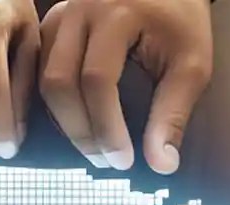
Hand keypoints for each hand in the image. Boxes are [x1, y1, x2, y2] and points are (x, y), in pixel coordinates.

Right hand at [39, 0, 212, 173]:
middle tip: (106, 161)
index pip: (97, 80)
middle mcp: (79, 10)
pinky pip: (38, 71)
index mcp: (117, 13)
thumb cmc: (181, 22)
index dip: (107, 128)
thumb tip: (161, 165)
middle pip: (60, 83)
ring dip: (64, 122)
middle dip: (81, 131)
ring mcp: (60, 15)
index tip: (124, 161)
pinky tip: (78, 123)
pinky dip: (54, 105)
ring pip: (43, 80)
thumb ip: (173, 113)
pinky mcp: (51, 25)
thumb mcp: (191, 64)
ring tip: (94, 147)